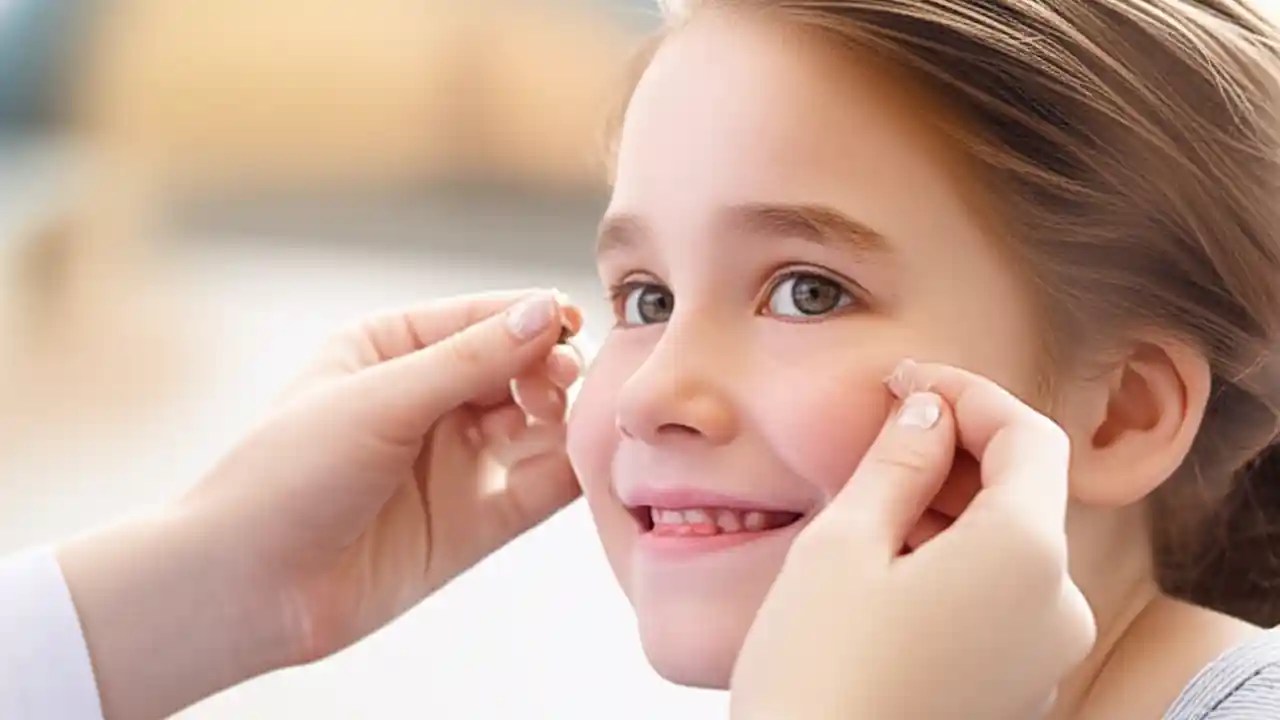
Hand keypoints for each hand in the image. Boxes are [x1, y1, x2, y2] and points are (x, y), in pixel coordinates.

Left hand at [58, 289, 584, 718]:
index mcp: (391, 350)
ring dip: (557, 419)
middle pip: (515, 370)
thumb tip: (547, 311)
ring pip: (534, 426)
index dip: (530, 318)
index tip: (573, 323)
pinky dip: (563, 472)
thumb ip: (469, 360)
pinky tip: (577, 463)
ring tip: (554, 422)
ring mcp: (452, 462)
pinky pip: (534, 488)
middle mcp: (426, 400)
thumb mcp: (379, 401)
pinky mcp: (471, 522)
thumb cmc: (286, 476)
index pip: (480, 319)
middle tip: (558, 382)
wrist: (245, 590)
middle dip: (545, 369)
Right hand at [730, 360, 1096, 719]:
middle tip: (880, 430)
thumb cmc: (817, 672)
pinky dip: (955, 561)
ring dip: (951, 506)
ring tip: (870, 504)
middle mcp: (1057, 606)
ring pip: (1010, 546)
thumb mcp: (843, 546)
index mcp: (1026, 555)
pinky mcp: (1014, 689)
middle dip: (956, 449)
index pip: (1028, 434)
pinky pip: (1001, 599)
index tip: (907, 381)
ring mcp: (1041, 656)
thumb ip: (898, 462)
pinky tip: (887, 565)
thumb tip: (927, 408)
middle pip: (1024, 491)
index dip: (968, 393)